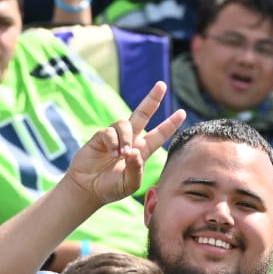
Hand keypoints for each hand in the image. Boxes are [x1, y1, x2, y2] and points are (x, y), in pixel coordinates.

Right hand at [62, 82, 185, 206]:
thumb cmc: (112, 187)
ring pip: (125, 124)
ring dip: (126, 138)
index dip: (170, 124)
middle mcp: (130, 139)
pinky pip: (109, 132)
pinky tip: (112, 155)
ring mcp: (115, 136)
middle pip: (142, 113)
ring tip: (122, 155)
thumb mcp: (130, 183)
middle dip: (152, 99)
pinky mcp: (100, 137)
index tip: (183, 113)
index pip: (159, 134)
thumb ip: (136, 168)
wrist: (90, 189)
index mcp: (142, 150)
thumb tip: (134, 151)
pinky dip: (113, 142)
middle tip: (162, 84)